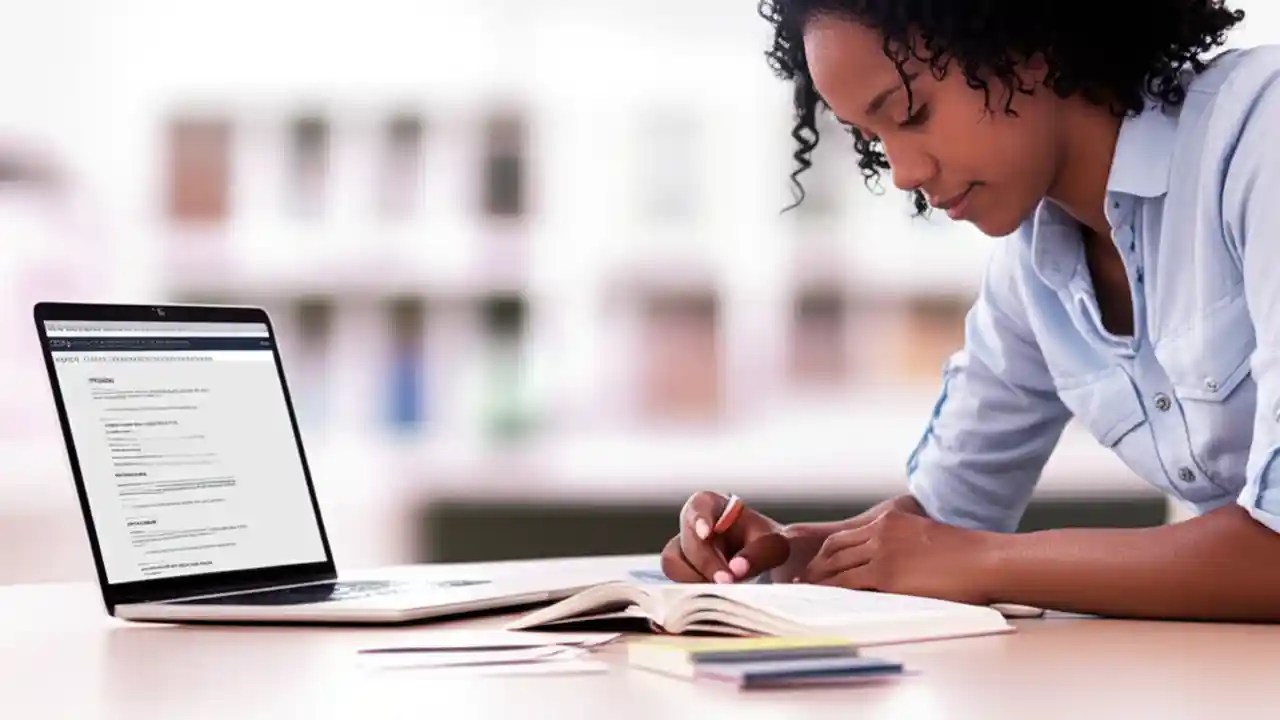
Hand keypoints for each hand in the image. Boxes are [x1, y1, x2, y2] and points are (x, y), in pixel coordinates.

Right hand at [660, 492, 789, 582]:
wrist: (765, 565)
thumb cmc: (767, 546)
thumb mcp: (773, 545)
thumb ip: (760, 554)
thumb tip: (736, 569)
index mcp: (716, 506)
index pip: (700, 504)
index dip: (699, 517)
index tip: (705, 533)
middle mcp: (693, 525)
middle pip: (688, 540)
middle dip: (707, 562)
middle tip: (727, 581)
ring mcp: (683, 549)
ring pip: (673, 563)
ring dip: (695, 578)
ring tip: (722, 590)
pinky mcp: (680, 572)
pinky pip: (675, 582)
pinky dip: (691, 592)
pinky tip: (713, 597)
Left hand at [800, 508, 996, 604]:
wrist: (985, 560)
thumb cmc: (966, 555)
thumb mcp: (926, 538)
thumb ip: (903, 546)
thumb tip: (896, 567)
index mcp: (890, 520)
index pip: (845, 536)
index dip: (826, 554)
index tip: (815, 567)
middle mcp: (880, 531)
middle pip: (834, 549)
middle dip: (816, 568)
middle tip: (802, 583)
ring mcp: (882, 552)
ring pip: (837, 567)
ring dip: (819, 582)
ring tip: (807, 594)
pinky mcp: (887, 574)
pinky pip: (849, 584)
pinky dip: (833, 592)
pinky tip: (825, 601)